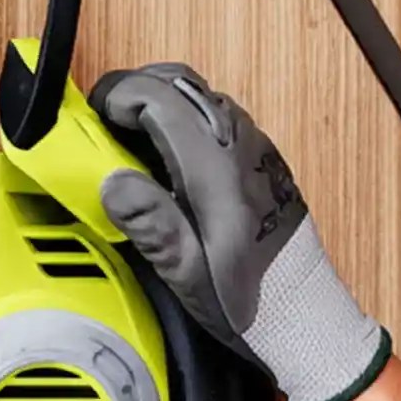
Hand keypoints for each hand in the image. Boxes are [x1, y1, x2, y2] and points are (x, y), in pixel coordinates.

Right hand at [90, 64, 390, 400]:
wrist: (307, 317)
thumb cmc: (249, 303)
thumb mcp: (189, 272)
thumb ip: (150, 223)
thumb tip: (112, 181)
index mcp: (217, 165)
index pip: (158, 96)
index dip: (116, 98)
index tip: (93, 124)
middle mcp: (240, 144)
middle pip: (179, 83)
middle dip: (134, 94)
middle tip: (104, 128)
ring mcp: (255, 148)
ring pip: (199, 96)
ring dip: (159, 106)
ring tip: (130, 146)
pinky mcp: (262, 160)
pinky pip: (216, 119)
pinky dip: (183, 123)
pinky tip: (168, 166)